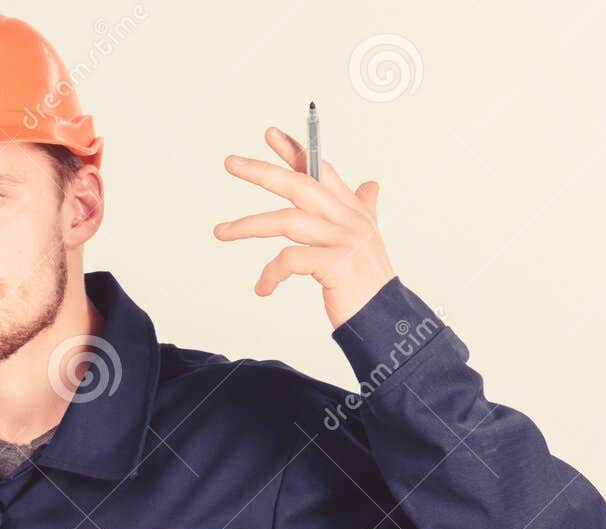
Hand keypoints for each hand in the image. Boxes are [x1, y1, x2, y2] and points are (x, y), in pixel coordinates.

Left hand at [214, 125, 395, 328]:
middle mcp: (349, 219)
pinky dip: (270, 273)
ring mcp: (343, 240)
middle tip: (231, 162)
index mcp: (352, 210)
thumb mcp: (368, 240)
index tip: (271, 135)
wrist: (385, 318)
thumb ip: (365, 209)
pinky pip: (289, 260)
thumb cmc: (368, 282)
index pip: (321, 170)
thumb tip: (370, 185)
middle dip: (263, 171)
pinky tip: (262, 288)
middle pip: (300, 185)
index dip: (297, 151)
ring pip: (286, 220)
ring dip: (248, 225)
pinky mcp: (336, 264)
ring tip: (220, 232)